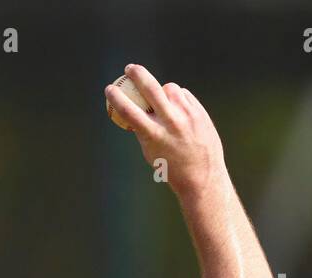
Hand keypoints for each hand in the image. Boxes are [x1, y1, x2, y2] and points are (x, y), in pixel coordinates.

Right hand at [106, 64, 227, 201]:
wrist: (202, 175)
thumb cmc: (170, 166)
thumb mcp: (150, 151)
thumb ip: (142, 129)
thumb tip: (134, 109)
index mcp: (154, 135)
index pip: (129, 110)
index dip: (116, 97)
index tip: (109, 88)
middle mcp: (170, 122)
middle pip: (151, 88)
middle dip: (137, 73)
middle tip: (129, 68)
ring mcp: (187, 115)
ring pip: (170, 88)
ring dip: (162, 91)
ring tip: (163, 104)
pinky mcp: (199, 111)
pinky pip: (183, 95)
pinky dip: (177, 99)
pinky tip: (178, 111)